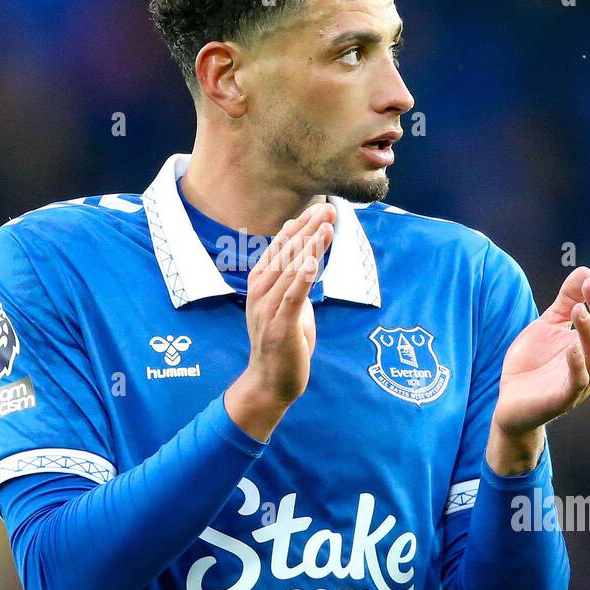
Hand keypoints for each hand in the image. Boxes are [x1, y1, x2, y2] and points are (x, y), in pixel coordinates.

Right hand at [225, 202, 336, 439]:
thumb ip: (292, 277)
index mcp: (260, 283)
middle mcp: (260, 291)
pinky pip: (292, 298)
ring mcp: (267, 309)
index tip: (321, 208)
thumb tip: (303, 249)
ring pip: (289, 271)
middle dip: (309, 229)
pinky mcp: (279, 327)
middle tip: (329, 209)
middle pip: (286, 253)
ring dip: (309, 247)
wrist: (270, 381)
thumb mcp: (288, 302)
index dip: (301, 226)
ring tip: (326, 226)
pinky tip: (311, 262)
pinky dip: (301, 279)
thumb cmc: (282, 340)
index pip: (281, 247)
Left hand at [488, 267, 589, 473]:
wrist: (510, 404)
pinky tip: (572, 348)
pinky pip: (577, 382)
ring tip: (580, 309)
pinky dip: (577, 365)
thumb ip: (565, 301)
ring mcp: (581, 382)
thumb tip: (586, 271)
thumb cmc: (532, 364)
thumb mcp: (547, 326)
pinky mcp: (563, 399)